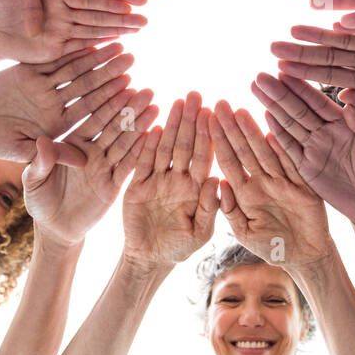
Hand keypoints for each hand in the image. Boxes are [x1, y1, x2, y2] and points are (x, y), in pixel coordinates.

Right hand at [0, 45, 134, 161]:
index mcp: (59, 126)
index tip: (131, 90)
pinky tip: (89, 39)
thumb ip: (48, 157)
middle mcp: (56, 105)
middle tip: (132, 60)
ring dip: (97, 58)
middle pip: (89, 88)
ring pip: (76, 71)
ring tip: (119, 45)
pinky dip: (70, 50)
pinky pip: (53, 59)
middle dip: (110, 75)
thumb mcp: (20, 152)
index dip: (110, 102)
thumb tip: (80, 163)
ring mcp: (44, 88)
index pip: (91, 113)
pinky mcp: (30, 73)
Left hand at [22, 87, 157, 248]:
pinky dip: (142, 153)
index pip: (91, 119)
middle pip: (113, 127)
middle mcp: (91, 152)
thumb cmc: (39, 201)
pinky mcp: (113, 186)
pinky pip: (129, 167)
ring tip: (156, 107)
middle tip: (147, 90)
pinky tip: (155, 138)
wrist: (53, 228)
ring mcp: (104, 167)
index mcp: (72, 145)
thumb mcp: (34, 181)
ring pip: (125, 143)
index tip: (121, 84)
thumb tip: (42, 142)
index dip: (105, 103)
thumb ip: (40, 162)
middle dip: (130, 109)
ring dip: (140, 126)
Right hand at [122, 92, 218, 268]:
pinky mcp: (137, 186)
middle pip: (185, 144)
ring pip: (165, 148)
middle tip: (195, 94)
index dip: (209, 134)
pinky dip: (146, 146)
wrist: (149, 259)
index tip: (214, 112)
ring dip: (170, 125)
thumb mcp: (199, 233)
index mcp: (197, 188)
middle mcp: (178, 179)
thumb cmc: (180, 247)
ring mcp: (157, 180)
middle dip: (190, 120)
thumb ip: (209, 208)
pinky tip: (152, 127)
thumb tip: (218, 180)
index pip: (205, 156)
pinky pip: (142, 162)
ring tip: (175, 102)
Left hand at [209, 101, 334, 271]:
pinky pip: (291, 165)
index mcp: (245, 192)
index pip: (227, 162)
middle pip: (243, 151)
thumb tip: (217, 183)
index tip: (204, 122)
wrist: (303, 257)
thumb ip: (231, 211)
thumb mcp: (245, 233)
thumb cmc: (271, 246)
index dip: (217, 142)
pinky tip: (273, 131)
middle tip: (218, 105)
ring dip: (252, 132)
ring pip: (264, 153)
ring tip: (240, 112)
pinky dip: (283, 149)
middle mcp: (261, 182)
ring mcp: (282, 182)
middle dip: (231, 128)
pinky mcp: (302, 187)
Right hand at [249, 73, 354, 226]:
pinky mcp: (306, 167)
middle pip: (299, 109)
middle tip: (260, 76)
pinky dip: (277, 133)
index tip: (284, 70)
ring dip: (272, 107)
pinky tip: (264, 117)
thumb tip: (350, 106)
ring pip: (289, 124)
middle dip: (279, 92)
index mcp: (344, 123)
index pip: (319, 102)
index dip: (301, 87)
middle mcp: (325, 131)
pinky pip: (289, 148)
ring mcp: (314, 148)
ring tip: (256, 89)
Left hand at [271, 25, 354, 122]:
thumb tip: (343, 97)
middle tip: (273, 47)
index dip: (304, 74)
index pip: (327, 77)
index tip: (280, 72)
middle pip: (328, 56)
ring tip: (294, 29)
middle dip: (301, 52)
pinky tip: (338, 21)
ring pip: (345, 37)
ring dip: (320, 34)